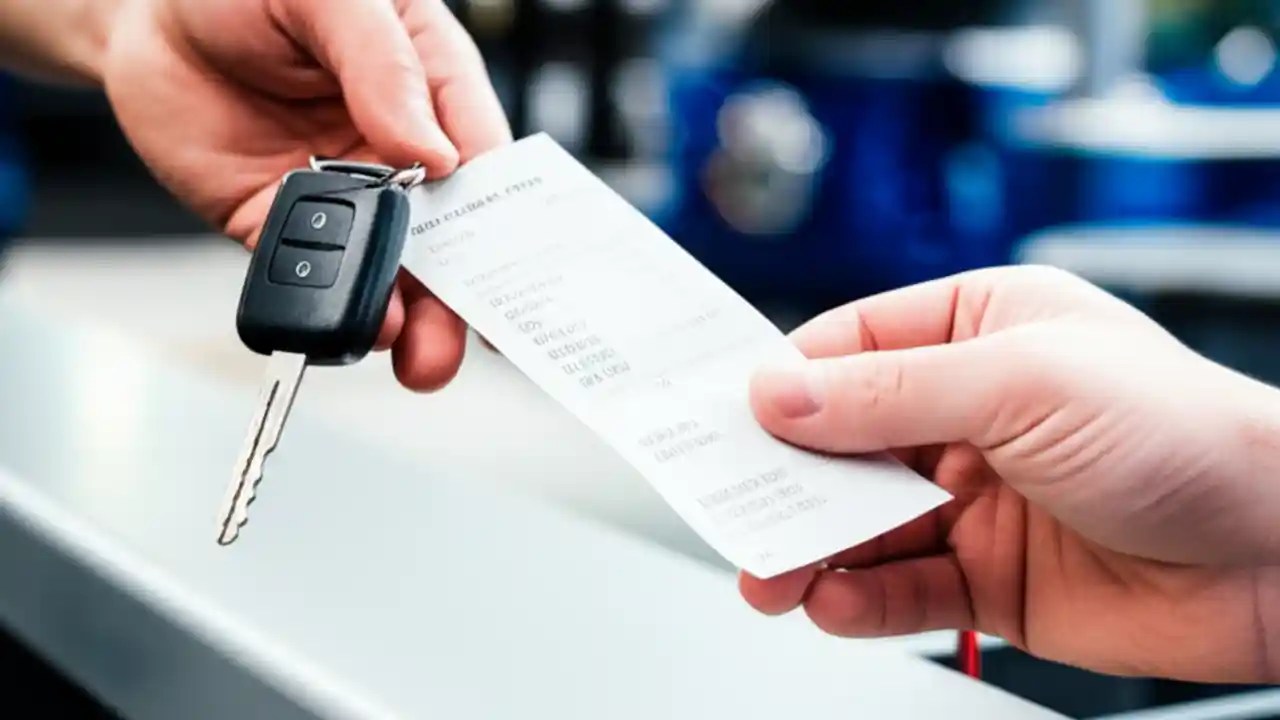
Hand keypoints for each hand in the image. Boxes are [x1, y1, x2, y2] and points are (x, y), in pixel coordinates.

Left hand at [101, 0, 510, 389]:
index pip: (481, 160)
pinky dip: (318, 301)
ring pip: (383, 266)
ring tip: (408, 349)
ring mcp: (339, 192)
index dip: (502, 219)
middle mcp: (394, 149)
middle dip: (457, 295)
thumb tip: (434, 156)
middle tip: (462, 341)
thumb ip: (384, 66)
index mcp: (430, 87)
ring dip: (400, 311)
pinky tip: (334, 322)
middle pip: (444, 234)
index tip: (509, 273)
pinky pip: (302, 268)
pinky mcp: (274, 221)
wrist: (144, 13)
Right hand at [742, 266, 1279, 682]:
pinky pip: (904, 586)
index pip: (853, 347)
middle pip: (846, 442)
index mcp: (981, 332)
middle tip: (730, 504)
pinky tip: (830, 601)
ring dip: (812, 546)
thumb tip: (778, 393)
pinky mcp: (991, 576)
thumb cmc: (1183, 434)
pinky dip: (860, 598)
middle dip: (789, 477)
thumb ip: (887, 392)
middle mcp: (973, 412)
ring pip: (866, 522)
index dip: (786, 381)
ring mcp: (978, 497)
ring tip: (767, 573)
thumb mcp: (1019, 382)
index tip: (724, 414)